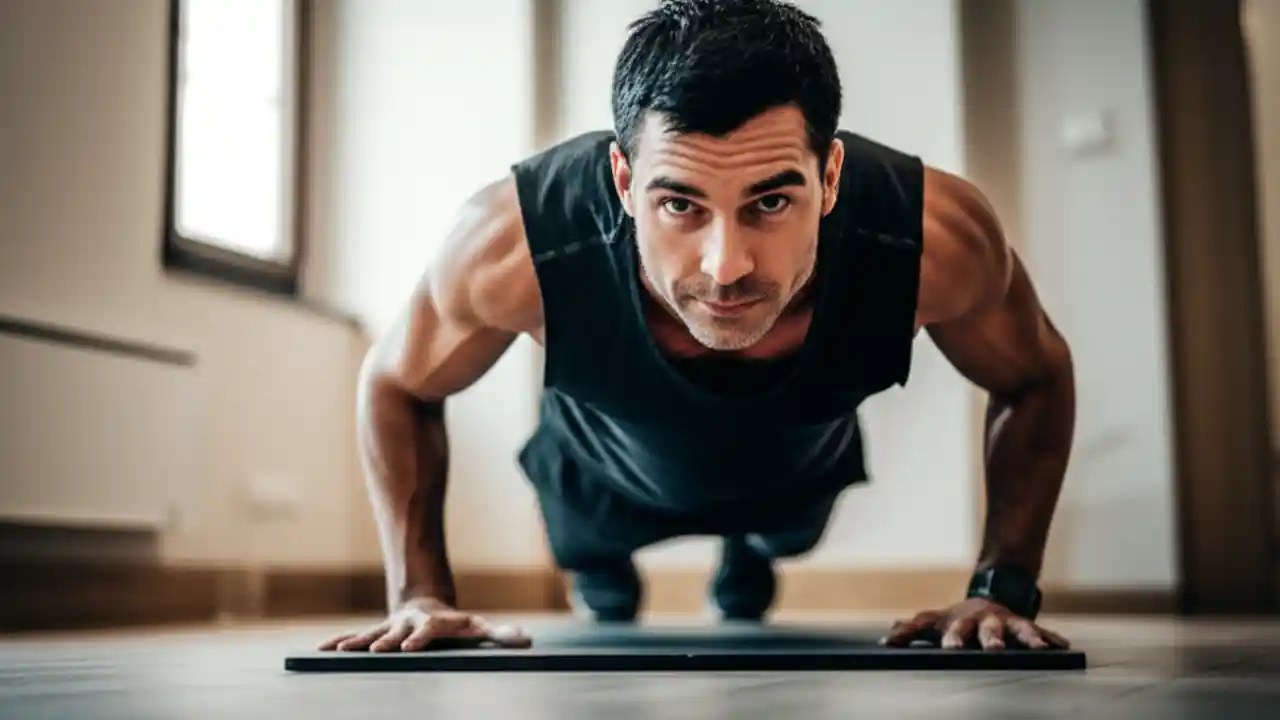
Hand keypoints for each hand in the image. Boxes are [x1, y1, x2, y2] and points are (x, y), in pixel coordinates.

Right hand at [317, 597, 531, 652]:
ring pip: (369, 633)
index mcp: (433, 624)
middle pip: (396, 632)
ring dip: (354, 642)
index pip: (428, 630)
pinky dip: (338, 642)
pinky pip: (354, 638)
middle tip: (375, 649)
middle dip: (386, 640)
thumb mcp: (479, 627)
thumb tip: (527, 641)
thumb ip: (501, 634)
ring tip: (337, 651)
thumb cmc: (457, 624)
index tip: (410, 647)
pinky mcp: (375, 633)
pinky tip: (320, 651)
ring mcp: (389, 628)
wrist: (428, 605)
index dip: (420, 637)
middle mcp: (407, 624)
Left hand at [878, 597, 1069, 650]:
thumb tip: (887, 641)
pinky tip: (1063, 646)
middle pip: (986, 629)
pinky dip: (1050, 638)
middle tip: (992, 649)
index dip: (950, 638)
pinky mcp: (1025, 626)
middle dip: (989, 638)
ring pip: (1017, 629)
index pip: (951, 630)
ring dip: (1026, 638)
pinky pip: (1040, 631)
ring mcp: (1006, 622)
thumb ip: (910, 630)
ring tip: (1035, 649)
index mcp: (959, 621)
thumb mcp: (933, 621)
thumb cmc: (956, 619)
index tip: (949, 649)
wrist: (988, 597)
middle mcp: (983, 620)